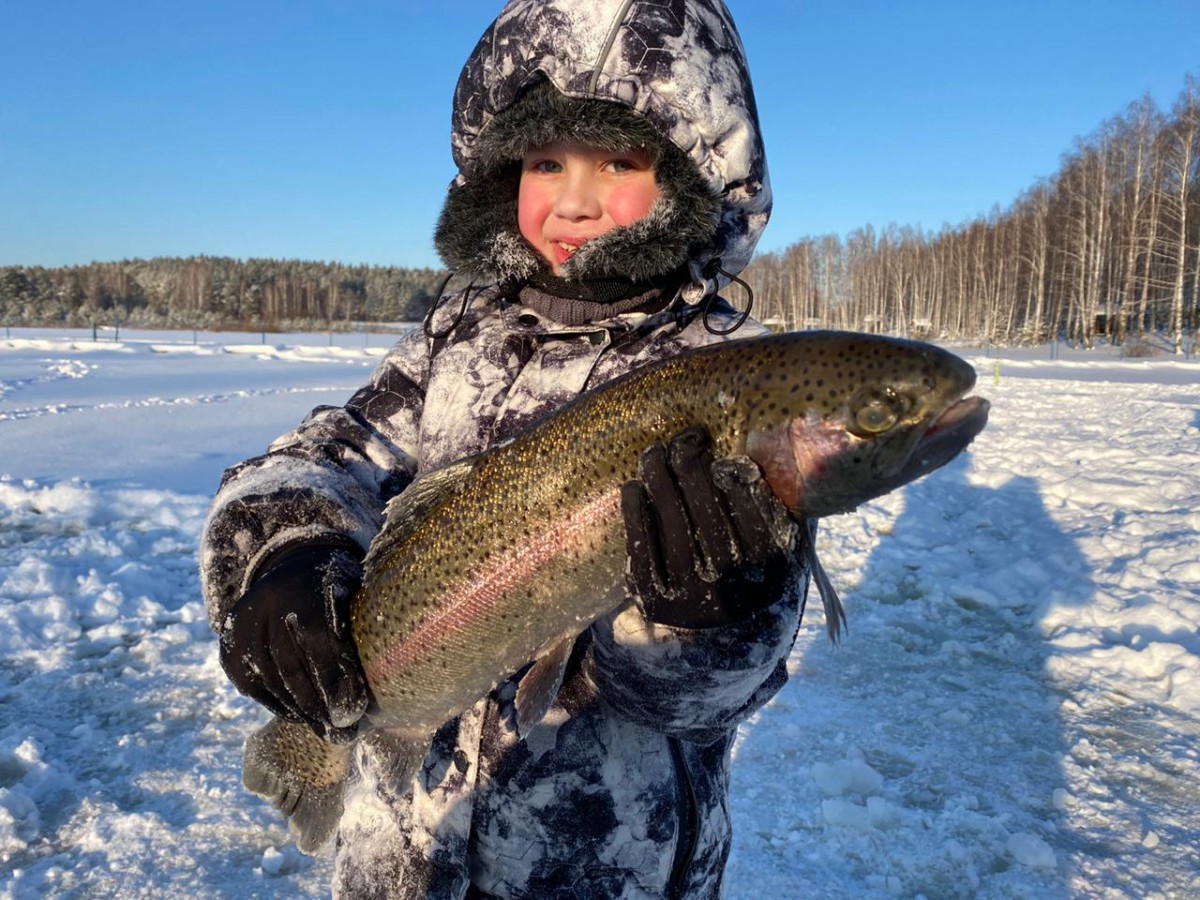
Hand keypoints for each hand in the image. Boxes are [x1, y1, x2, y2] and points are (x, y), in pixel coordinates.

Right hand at [220, 542, 368, 741]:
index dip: (337, 677)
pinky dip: (279, 705)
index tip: (356, 712)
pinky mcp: (229, 645)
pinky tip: (302, 718)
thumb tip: (380, 688)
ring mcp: (244, 622)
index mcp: (308, 581)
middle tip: (345, 731)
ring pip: (272, 679)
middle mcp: (270, 599)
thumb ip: (361, 634)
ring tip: (328, 732)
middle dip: (321, 704)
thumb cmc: (341, 590)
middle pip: (293, 664)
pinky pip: (253, 685)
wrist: (295, 566)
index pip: (318, 636)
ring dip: (302, 713)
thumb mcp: (357, 597)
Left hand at [621, 426, 797, 628]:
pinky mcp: (657, 602)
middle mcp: (733, 583)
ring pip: (673, 522)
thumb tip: (747, 463)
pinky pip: (642, 545)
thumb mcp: (779, 557)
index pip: (749, 506)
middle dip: (690, 464)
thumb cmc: (749, 584)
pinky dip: (634, 511)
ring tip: (654, 453)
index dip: (730, 471)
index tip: (718, 455)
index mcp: (771, 568)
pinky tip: (633, 487)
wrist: (717, 647)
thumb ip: (773, 515)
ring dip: (659, 478)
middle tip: (683, 440)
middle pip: (707, 508)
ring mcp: (692, 594)